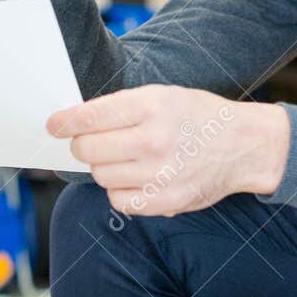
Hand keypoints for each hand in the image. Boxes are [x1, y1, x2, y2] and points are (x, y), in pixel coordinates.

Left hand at [47, 85, 290, 216]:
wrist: (243, 146)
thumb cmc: (199, 117)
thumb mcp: (163, 95)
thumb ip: (121, 107)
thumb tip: (74, 123)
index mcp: (152, 105)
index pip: (90, 117)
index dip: (64, 122)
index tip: (53, 125)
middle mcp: (154, 139)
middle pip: (88, 150)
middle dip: (83, 145)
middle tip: (93, 142)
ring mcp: (160, 174)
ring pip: (101, 176)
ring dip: (105, 168)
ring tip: (125, 159)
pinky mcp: (166, 201)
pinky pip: (120, 201)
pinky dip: (121, 191)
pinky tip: (136, 179)